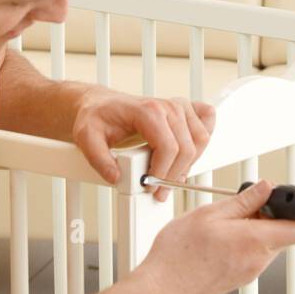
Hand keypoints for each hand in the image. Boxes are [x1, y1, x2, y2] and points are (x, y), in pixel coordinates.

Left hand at [71, 89, 216, 201]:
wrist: (101, 105)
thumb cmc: (97, 117)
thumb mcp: (87, 138)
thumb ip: (99, 159)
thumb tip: (116, 177)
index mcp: (147, 111)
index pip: (169, 147)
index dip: (162, 172)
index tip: (150, 185)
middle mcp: (167, 106)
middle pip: (187, 148)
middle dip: (174, 174)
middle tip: (158, 188)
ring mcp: (178, 106)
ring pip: (200, 140)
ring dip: (189, 162)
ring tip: (169, 175)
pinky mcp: (184, 109)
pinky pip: (207, 120)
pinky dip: (203, 139)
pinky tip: (189, 153)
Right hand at [137, 178, 294, 293]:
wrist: (161, 289)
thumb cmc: (178, 254)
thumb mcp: (210, 214)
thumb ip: (244, 201)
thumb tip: (266, 188)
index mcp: (255, 241)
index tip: (288, 196)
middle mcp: (258, 260)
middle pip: (285, 233)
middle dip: (273, 213)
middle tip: (249, 199)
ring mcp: (250, 272)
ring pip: (269, 243)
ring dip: (257, 226)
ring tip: (228, 217)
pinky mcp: (240, 277)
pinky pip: (254, 253)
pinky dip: (247, 239)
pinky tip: (222, 233)